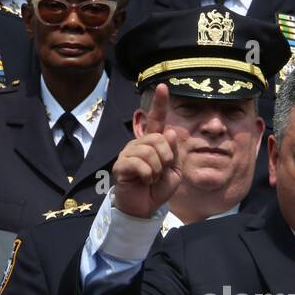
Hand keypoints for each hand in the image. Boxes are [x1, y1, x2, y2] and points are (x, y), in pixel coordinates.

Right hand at [112, 84, 181, 217]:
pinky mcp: (121, 165)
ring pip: (149, 151)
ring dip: (157, 169)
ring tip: (151, 178)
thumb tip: (170, 132)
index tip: (163, 86)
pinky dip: (147, 175)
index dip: (160, 104)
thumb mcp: (174, 170)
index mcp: (153, 142)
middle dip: (166, 158)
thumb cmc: (158, 188)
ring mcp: (128, 153)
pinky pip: (140, 164)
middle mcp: (138, 143)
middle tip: (160, 172)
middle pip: (158, 139)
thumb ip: (173, 152)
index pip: (157, 120)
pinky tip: (143, 181)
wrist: (144, 208)